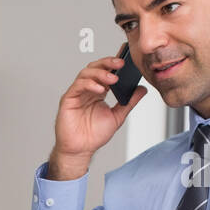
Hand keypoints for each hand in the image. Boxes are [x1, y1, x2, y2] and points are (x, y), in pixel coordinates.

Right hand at [49, 55, 147, 178]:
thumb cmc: (93, 136)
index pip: (106, 71)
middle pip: (95, 67)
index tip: (126, 58)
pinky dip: (89, 84)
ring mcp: (77, 93)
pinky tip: (100, 89)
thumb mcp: (118, 116)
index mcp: (98, 91)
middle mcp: (87, 90)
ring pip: (86, 73)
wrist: (81, 150)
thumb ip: (129, 102)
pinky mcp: (68, 99)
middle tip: (121, 63)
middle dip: (108, 63)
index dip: (114, 63)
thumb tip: (142, 89)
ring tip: (113, 78)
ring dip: (100, 73)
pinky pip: (78, 86)